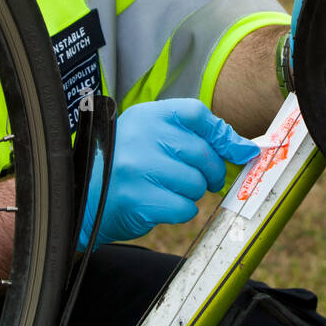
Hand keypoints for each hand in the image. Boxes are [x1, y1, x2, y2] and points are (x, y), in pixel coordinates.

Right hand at [79, 99, 259, 250]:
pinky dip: (181, 211)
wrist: (80, 198)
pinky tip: (161, 205)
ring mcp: (139, 168)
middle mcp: (142, 137)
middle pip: (203, 154)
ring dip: (192, 193)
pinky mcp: (139, 199)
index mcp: (146, 116)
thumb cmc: (123, 167)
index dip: (223, 135)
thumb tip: (245, 149)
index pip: (197, 113)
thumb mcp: (149, 138)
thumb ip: (192, 137)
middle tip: (203, 180)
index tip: (240, 151)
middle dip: (212, 173)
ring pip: (196, 184)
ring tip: (168, 190)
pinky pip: (184, 208)